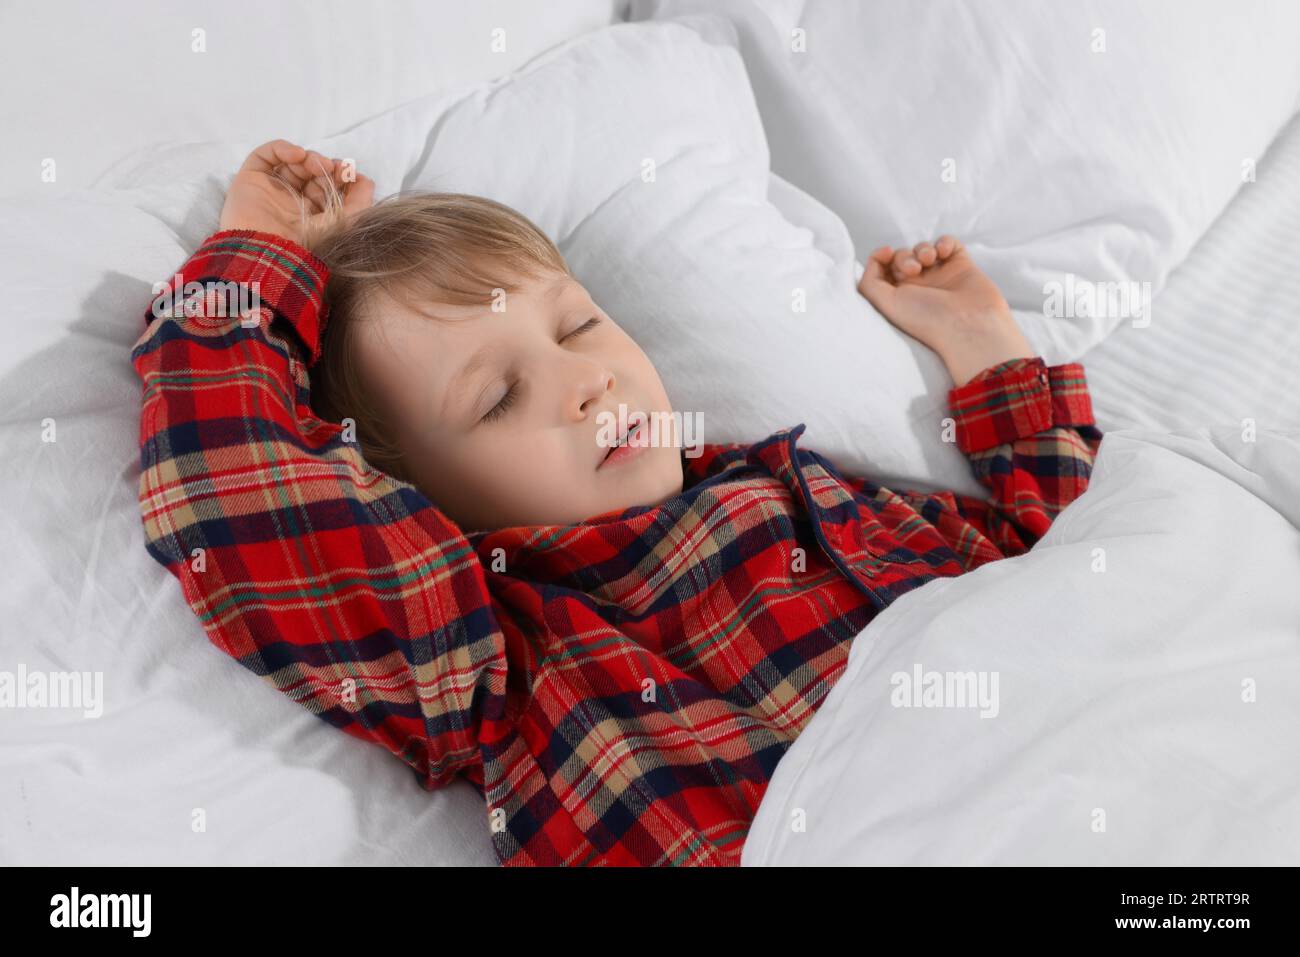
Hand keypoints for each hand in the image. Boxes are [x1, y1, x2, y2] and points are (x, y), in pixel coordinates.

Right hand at [218, 139, 374, 245]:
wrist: (268, 250)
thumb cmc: (308, 242)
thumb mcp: (344, 224)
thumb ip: (361, 201)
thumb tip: (366, 181)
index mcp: (311, 217)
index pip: (326, 188)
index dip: (338, 177)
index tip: (349, 173)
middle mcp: (290, 204)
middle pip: (310, 174)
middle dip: (325, 167)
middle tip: (333, 168)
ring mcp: (270, 191)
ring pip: (291, 164)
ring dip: (308, 158)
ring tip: (317, 165)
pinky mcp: (250, 180)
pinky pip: (265, 155)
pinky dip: (282, 148)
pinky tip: (297, 154)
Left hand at [857, 235, 1034, 386]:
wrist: (969, 325)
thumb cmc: (926, 319)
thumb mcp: (886, 304)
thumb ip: (869, 282)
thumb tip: (874, 260)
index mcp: (899, 297)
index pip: (883, 269)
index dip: (881, 256)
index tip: (886, 253)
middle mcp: (919, 287)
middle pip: (902, 256)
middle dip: (904, 256)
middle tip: (914, 269)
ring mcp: (940, 276)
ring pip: (924, 249)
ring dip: (923, 249)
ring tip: (929, 260)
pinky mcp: (961, 267)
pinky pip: (949, 244)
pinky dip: (944, 242)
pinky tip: (944, 252)